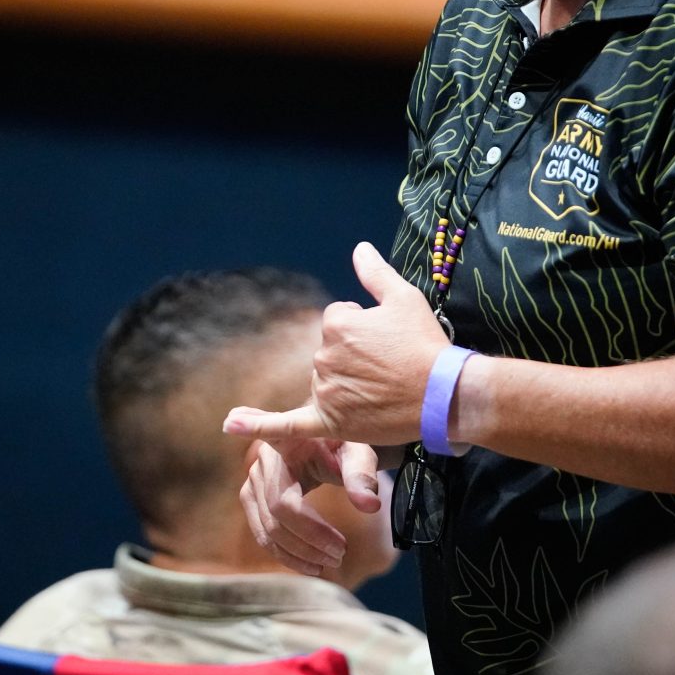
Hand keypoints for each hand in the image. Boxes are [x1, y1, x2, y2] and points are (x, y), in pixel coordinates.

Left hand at [222, 240, 446, 446]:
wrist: (444, 393)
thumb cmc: (425, 344)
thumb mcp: (404, 298)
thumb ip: (375, 273)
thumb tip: (359, 248)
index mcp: (335, 322)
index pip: (339, 324)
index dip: (366, 333)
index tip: (388, 343)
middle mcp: (323, 354)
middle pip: (331, 354)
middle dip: (356, 360)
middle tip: (390, 368)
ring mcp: (325, 388)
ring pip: (327, 383)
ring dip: (348, 385)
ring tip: (384, 389)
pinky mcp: (330, 421)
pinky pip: (287, 425)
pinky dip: (259, 426)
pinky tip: (230, 425)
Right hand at [236, 436, 383, 575]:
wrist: (327, 435)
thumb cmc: (344, 440)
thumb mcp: (358, 450)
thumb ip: (362, 473)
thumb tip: (370, 506)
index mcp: (281, 447)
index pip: (284, 500)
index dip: (307, 529)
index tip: (343, 548)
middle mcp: (260, 465)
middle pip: (276, 520)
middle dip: (308, 544)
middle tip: (341, 557)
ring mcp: (252, 482)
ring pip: (266, 531)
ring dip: (296, 555)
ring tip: (328, 563)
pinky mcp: (253, 497)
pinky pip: (263, 532)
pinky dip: (285, 553)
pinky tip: (311, 563)